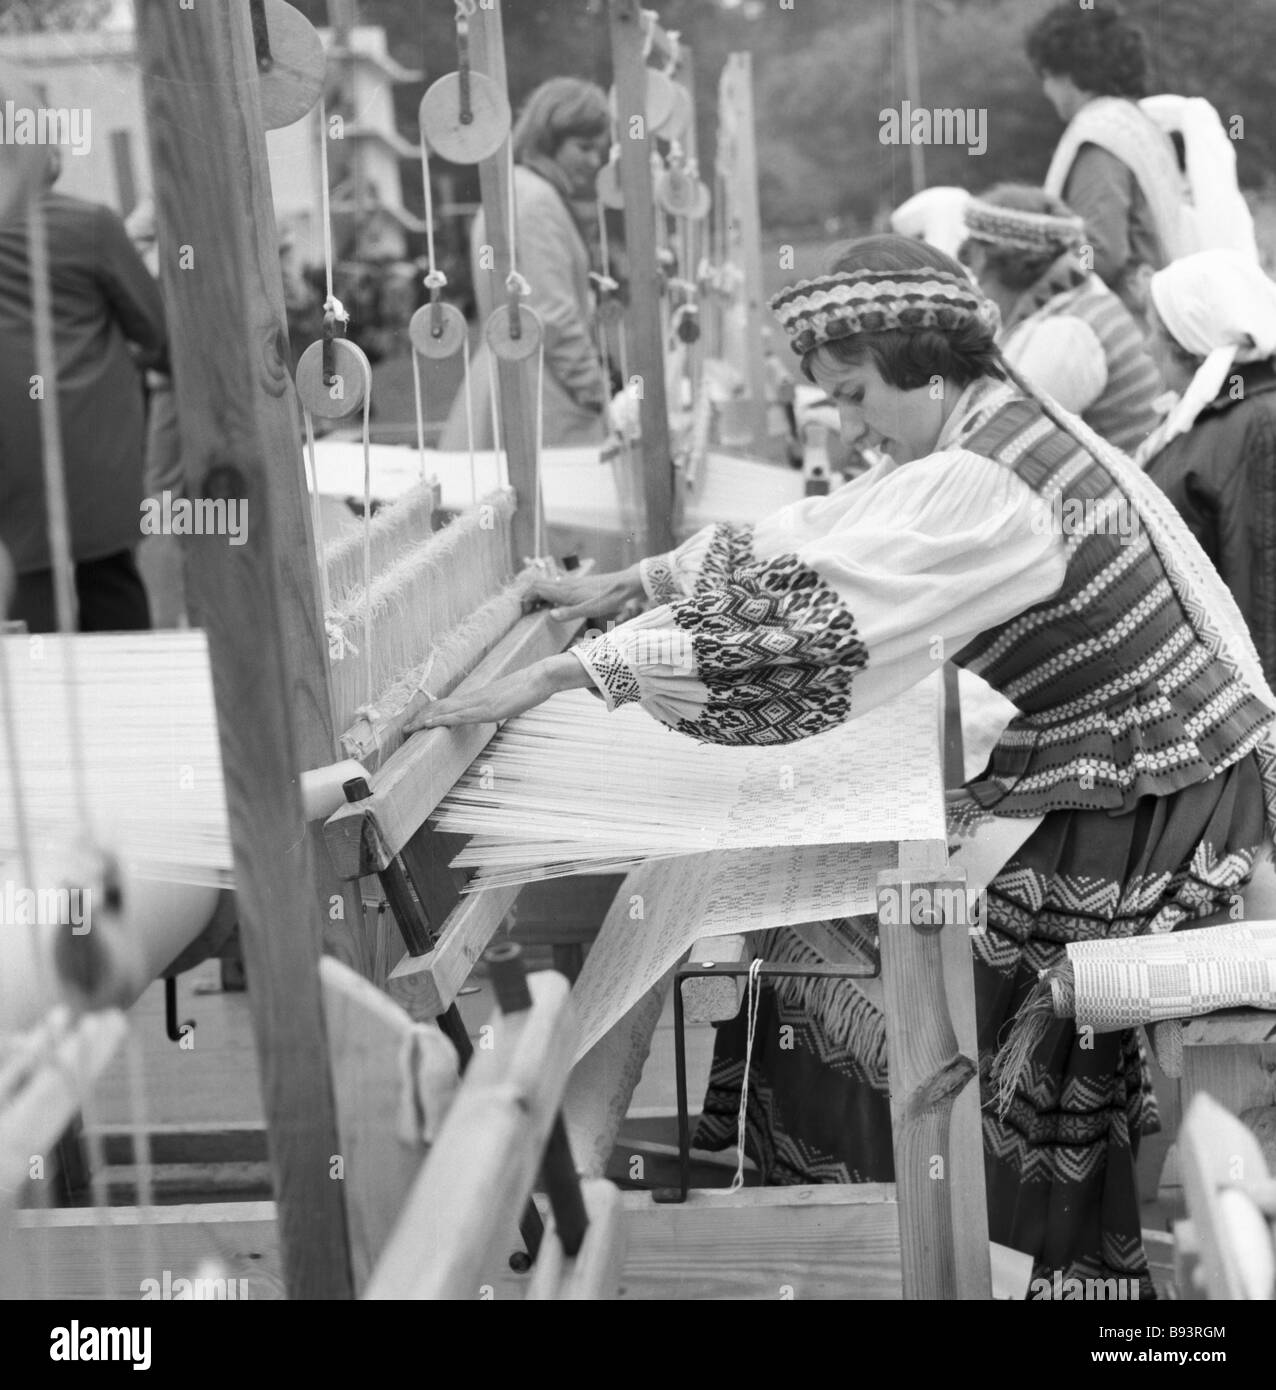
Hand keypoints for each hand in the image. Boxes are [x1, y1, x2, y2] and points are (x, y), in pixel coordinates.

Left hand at [403, 655, 588, 731]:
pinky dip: (440, 720)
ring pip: (444, 711)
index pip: (449, 705)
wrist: (540, 676)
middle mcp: (474, 697)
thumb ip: (499, 705)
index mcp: (479, 696)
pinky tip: (428, 725)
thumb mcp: (510, 700)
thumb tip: (495, 710)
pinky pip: (457, 716)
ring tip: (408, 728)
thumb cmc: (529, 687)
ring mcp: (478, 702)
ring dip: (425, 719)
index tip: (418, 721)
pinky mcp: (485, 709)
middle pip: (440, 706)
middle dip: (421, 717)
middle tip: (404, 728)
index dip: (431, 713)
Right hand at [528, 564, 643, 622]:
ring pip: (546, 585)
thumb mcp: (590, 610)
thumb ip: (570, 613)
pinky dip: (548, 595)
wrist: (623, 585)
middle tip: (526, 613)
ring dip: (538, 596)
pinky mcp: (576, 585)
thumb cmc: (608, 598)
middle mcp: (564, 584)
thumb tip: (550, 615)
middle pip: (537, 585)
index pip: (536, 588)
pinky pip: (555, 587)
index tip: (522, 612)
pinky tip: (553, 607)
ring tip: (536, 612)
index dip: (526, 598)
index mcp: (565, 591)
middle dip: (528, 597)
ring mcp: (570, 583)